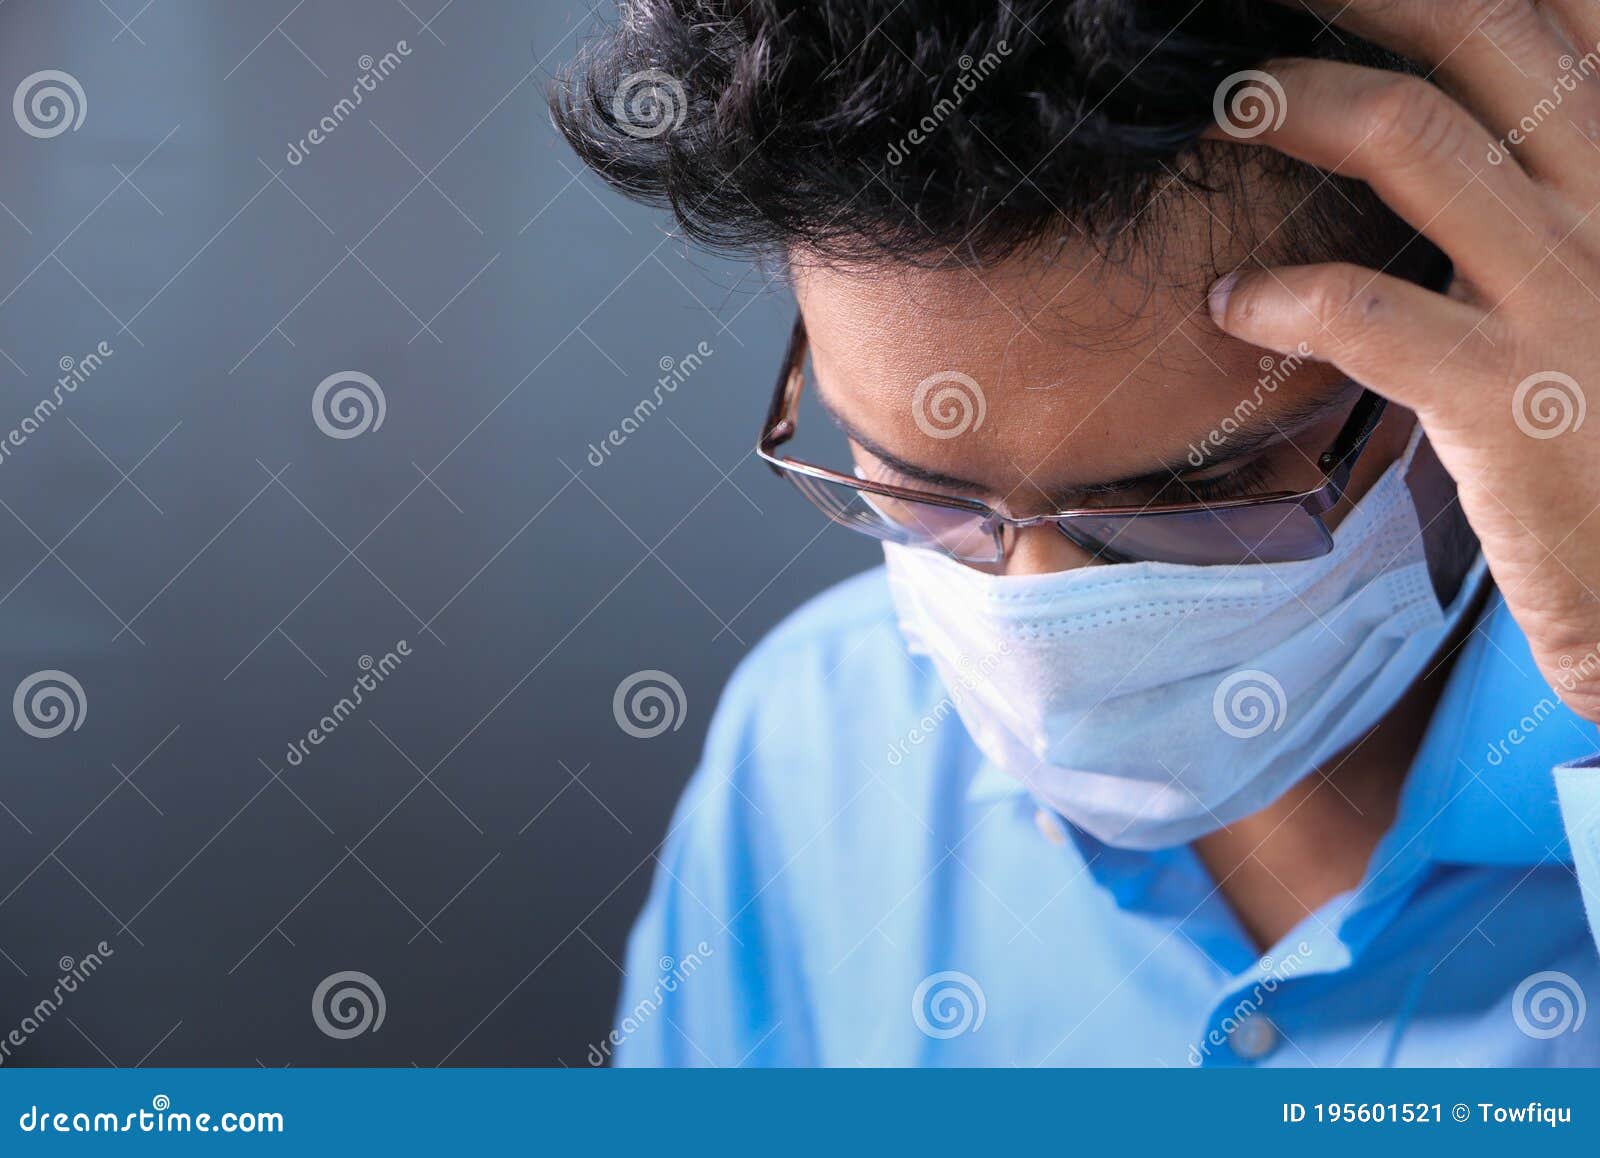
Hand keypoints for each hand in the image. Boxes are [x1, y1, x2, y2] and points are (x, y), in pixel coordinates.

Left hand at [1205, 0, 1599, 722]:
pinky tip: (1234, 301)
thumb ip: (1557, 181)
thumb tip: (1446, 114)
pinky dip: (1283, 296)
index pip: (1571, 14)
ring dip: (1301, 103)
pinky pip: (1370, 314)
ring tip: (1227, 105)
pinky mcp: (1514, 399)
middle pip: (1490, 32)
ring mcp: (1577, 297)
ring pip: (1420, 138)